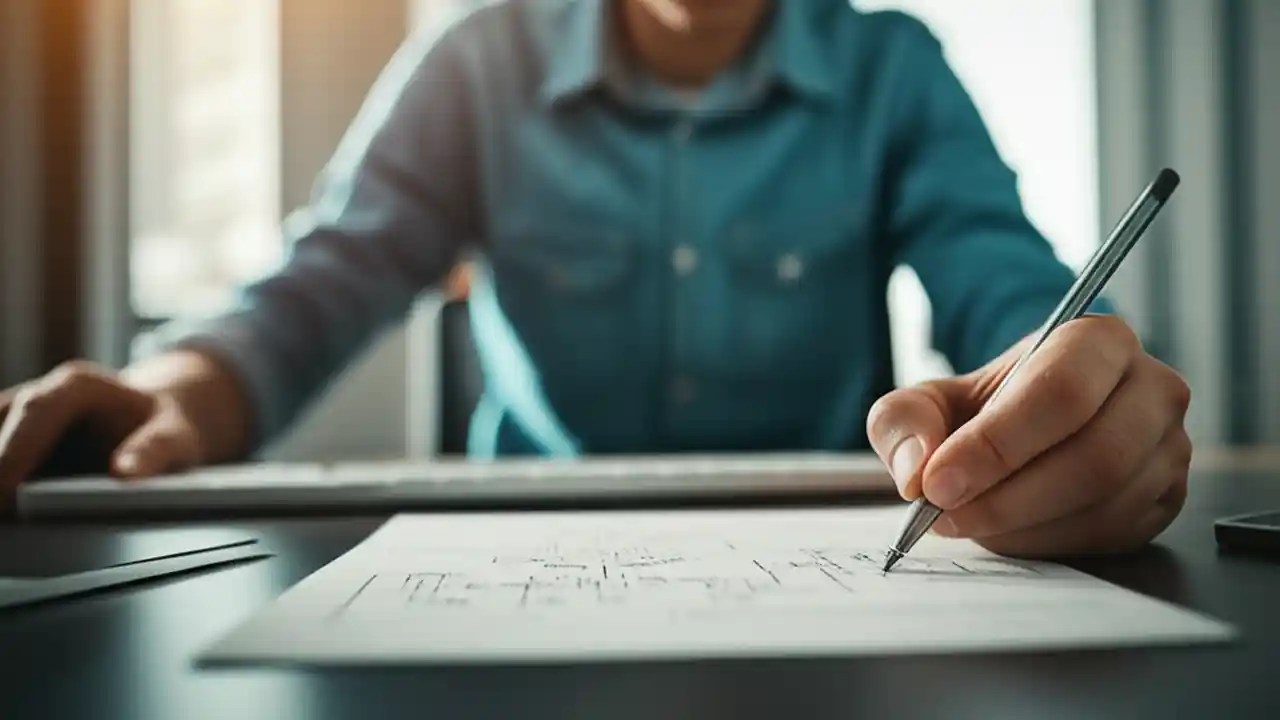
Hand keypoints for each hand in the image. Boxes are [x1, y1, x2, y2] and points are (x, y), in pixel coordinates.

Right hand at [0, 361, 204, 505]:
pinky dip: (1, 479)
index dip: (14, 452)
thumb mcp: (177, 436)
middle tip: (0, 519)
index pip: (36, 412)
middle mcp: (40, 395)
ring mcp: (16, 418)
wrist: (154, 421)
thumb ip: (156, 450)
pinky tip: (7, 519)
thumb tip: (125, 473)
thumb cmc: (164, 428)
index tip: (4, 494)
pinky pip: (0, 457)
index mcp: (78, 385)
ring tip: (4, 522)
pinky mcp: (8, 440)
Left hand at [867, 315, 1190, 557]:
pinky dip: (1048, 542)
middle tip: (945, 515)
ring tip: (969, 521)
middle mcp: (1151, 388)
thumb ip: (905, 421)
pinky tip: (1009, 531)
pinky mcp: (1166, 499)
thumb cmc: (984, 408)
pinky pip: (1114, 533)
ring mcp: (1169, 446)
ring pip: (1105, 502)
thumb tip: (915, 469)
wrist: (1025, 430)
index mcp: (1098, 340)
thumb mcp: (929, 401)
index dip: (996, 445)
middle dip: (1008, 497)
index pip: (1060, 393)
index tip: (938, 484)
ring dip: (1024, 526)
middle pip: (1094, 455)